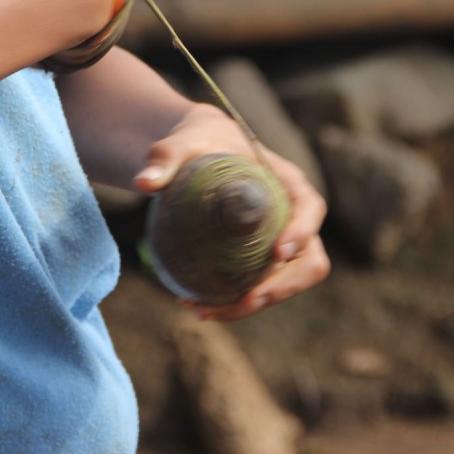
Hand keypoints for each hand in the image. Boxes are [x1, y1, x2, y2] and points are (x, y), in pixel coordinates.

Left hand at [134, 104, 329, 321]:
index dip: (302, 233)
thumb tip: (143, 184)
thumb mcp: (180, 144)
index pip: (310, 209)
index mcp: (288, 182)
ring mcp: (280, 240)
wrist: (194, 153)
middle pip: (309, 259)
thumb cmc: (195, 142)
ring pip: (286, 283)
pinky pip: (258, 287)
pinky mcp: (259, 259)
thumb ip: (163, 159)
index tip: (277, 253)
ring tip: (207, 311)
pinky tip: (194, 305)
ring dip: (254, 304)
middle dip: (283, 286)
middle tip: (247, 299)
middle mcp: (293, 215)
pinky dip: (233, 303)